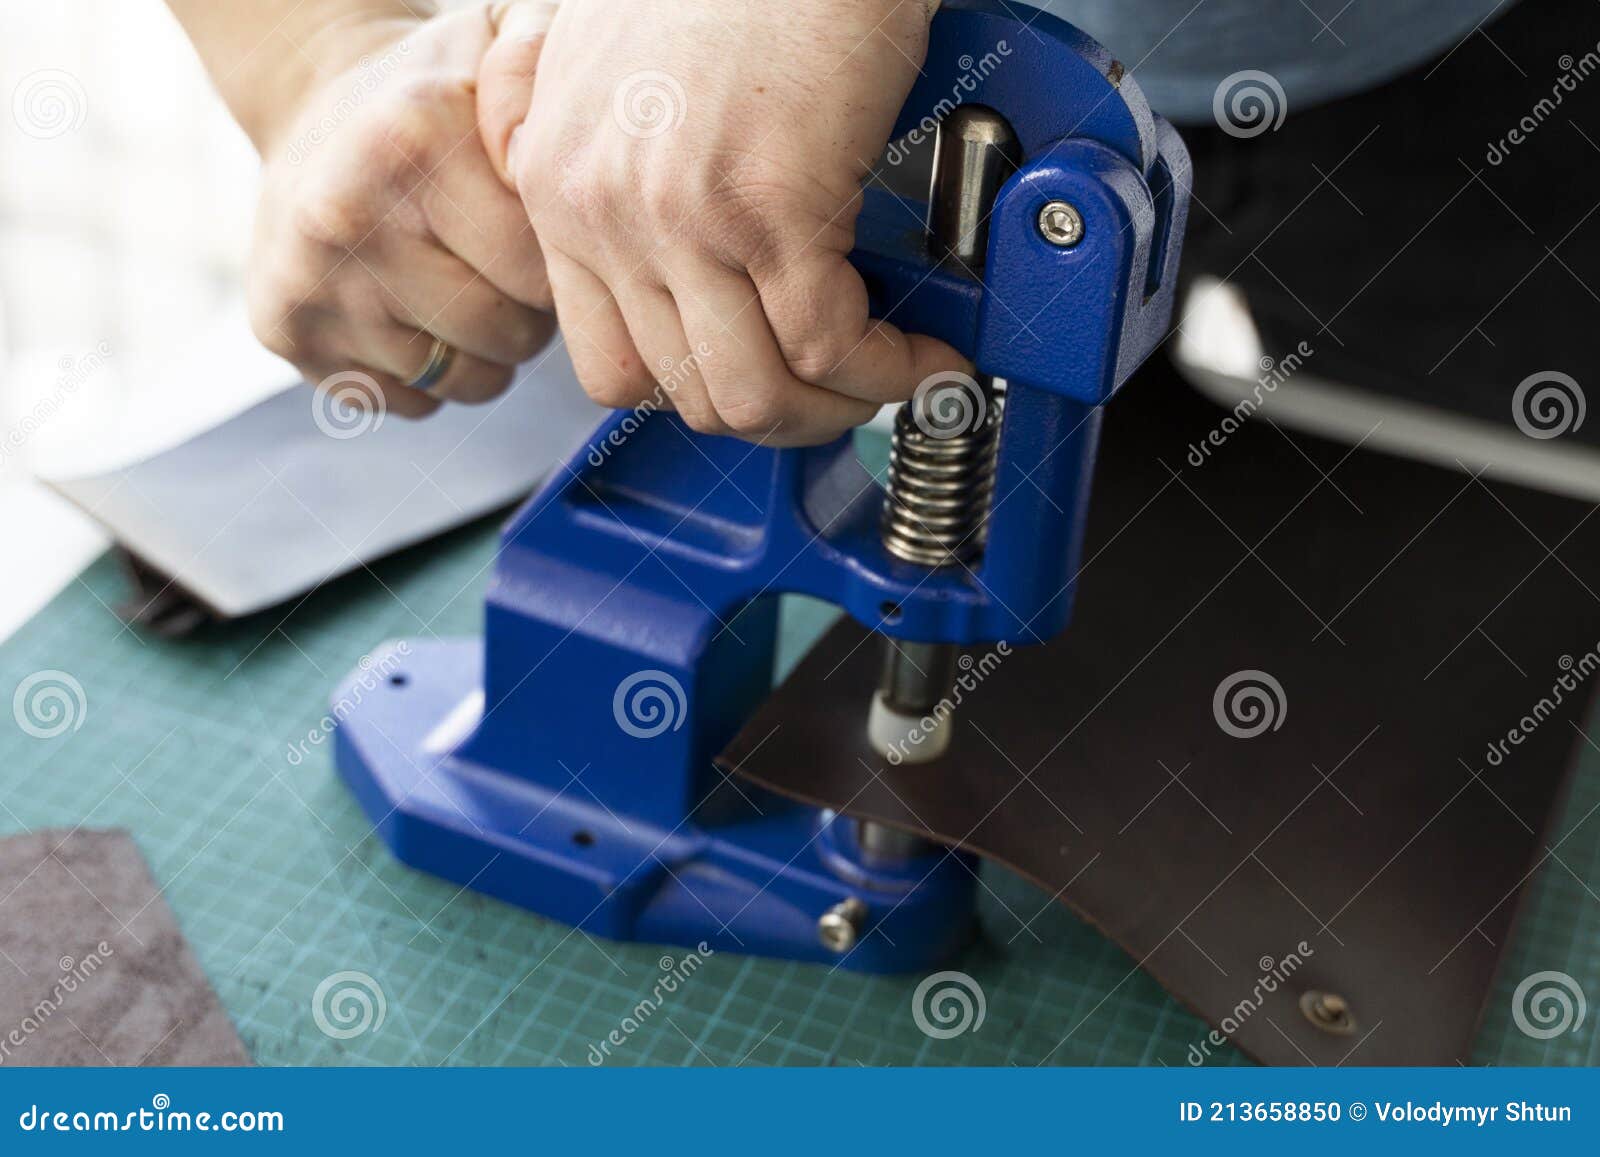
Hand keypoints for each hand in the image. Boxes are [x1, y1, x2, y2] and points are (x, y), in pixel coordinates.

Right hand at [245, 5, 556, 416]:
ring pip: (469, 380)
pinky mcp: (288, 334)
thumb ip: (551, 69)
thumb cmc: (443, 90)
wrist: (319, 104)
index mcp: (411, 141)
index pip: (545, 269)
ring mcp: (311, 283)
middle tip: (503, 258)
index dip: (561, 259)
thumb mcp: (502, 42)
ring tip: (464, 280)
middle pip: (512, 333)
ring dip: (490, 348)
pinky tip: (416, 308)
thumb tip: (564, 166)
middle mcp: (346, 215)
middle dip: (531, 308)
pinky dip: (434, 374)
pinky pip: (416, 401)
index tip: (538, 224)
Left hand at [480, 0, 968, 444]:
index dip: (698, 395)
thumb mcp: (610, 70)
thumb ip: (603, 162)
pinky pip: (828, 348)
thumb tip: (659, 251)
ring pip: (751, 396)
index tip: (760, 382)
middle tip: (836, 397)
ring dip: (831, 411)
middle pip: (681, 397)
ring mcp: (681, 216)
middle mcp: (602, 210)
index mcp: (558, 186)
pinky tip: (920, 352)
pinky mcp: (771, 205)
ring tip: (884, 381)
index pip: (609, 366)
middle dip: (776, 417)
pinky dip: (884, 370)